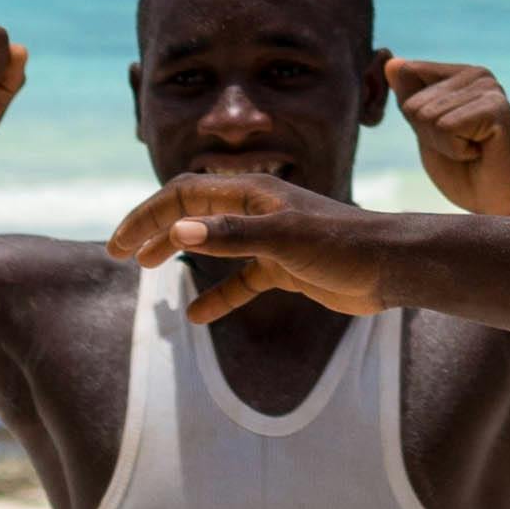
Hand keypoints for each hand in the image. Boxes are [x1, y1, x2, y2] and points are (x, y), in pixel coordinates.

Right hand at [109, 173, 411, 323]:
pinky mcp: (286, 266)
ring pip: (213, 241)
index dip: (148, 215)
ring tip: (148, 270)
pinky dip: (218, 294)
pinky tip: (198, 315)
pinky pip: (241, 279)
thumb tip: (178, 232)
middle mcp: (259, 210)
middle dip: (154, 228)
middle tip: (121, 254)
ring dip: (178, 251)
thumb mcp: (284, 239)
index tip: (118, 246)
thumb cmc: (343, 244)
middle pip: (193, 212)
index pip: (186, 194)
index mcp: (254, 193)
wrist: (391, 265)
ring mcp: (271, 239)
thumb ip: (233, 236)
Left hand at [383, 55, 509, 221]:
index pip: (408, 75)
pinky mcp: (496, 107)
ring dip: (443, 146)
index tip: (445, 135)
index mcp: (460, 74)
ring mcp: (489, 88)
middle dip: (428, 135)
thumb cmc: (465, 172)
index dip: (415, 118)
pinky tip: (480, 152)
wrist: (502, 204)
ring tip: (472, 151)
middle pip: (414, 102)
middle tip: (461, 148)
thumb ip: (410, 99)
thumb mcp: (427, 133)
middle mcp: (477, 73)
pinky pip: (446, 127)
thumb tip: (391, 63)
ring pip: (427, 117)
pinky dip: (455, 150)